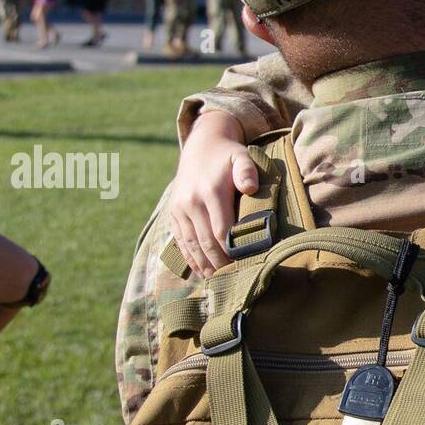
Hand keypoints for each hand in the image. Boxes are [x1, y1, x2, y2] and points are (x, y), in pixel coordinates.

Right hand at [168, 110, 258, 276]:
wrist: (201, 144)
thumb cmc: (228, 155)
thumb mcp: (241, 156)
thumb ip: (247, 170)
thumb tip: (250, 187)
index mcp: (210, 192)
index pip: (221, 231)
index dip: (232, 251)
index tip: (245, 266)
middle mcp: (191, 202)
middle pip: (206, 242)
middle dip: (220, 263)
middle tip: (235, 279)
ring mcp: (179, 209)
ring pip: (192, 245)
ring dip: (205, 265)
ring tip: (219, 281)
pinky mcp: (173, 213)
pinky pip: (181, 241)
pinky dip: (191, 258)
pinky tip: (202, 271)